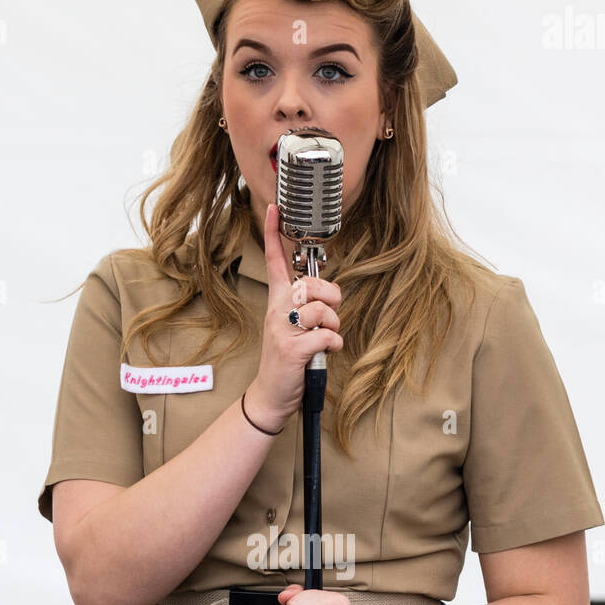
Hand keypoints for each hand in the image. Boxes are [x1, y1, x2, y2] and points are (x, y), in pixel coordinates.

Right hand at [245, 203, 342, 432]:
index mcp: (278, 303)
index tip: (274, 208)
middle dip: (331, 298)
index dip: (275, 235)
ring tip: (325, 340)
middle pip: (311, 285)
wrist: (270, 396)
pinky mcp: (292, 350)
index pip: (274, 263)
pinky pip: (326, 337)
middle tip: (329, 318)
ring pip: (322, 312)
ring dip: (334, 328)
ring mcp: (283, 331)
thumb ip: (308, 309)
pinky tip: (325, 353)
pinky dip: (333, 346)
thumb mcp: (293, 329)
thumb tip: (328, 296)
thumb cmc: (287, 361)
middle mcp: (277, 312)